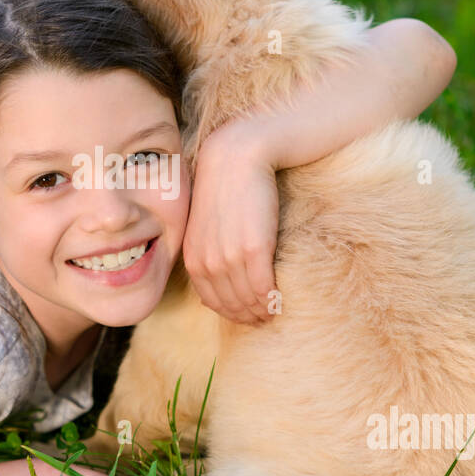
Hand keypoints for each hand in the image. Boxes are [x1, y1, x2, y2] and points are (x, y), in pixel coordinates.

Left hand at [182, 122, 279, 324]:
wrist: (238, 156)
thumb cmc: (225, 188)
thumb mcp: (205, 224)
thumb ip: (208, 251)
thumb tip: (219, 277)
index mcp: (193, 258)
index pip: (213, 301)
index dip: (232, 313)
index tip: (248, 316)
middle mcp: (208, 262)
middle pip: (232, 305)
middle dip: (249, 316)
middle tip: (266, 319)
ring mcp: (230, 257)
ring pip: (249, 300)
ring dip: (264, 311)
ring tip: (275, 311)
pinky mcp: (255, 248)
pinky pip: (265, 287)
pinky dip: (274, 299)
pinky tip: (281, 300)